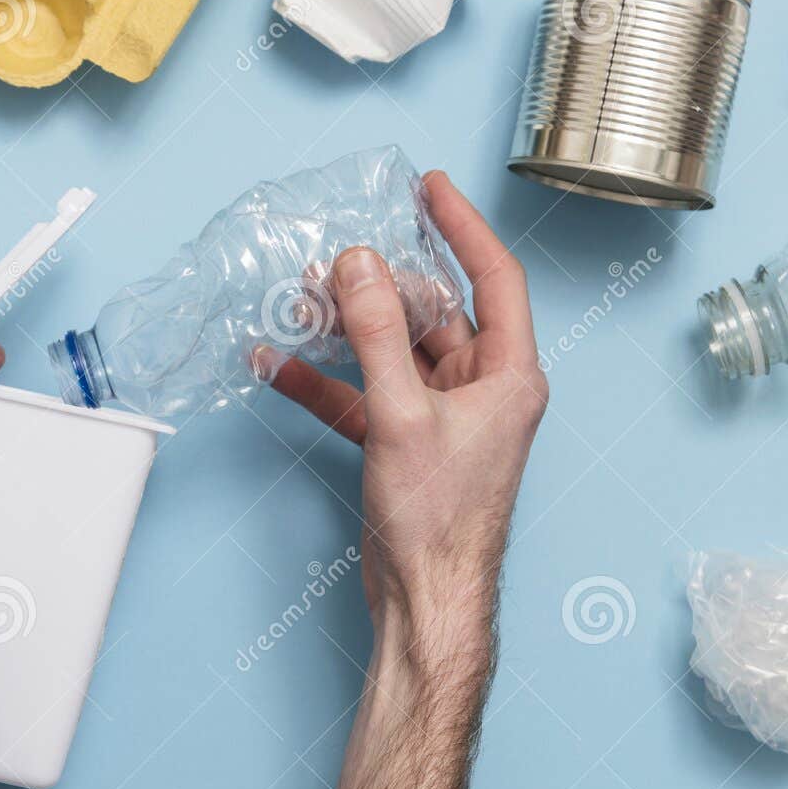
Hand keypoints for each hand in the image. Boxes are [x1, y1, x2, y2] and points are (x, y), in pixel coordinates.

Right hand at [260, 171, 546, 650]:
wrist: (426, 601)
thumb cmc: (438, 520)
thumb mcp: (401, 415)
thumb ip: (376, 334)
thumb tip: (359, 262)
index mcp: (509, 374)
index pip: (494, 276)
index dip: (462, 226)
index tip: (430, 187)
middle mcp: (483, 389)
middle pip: (432, 311)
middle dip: (380, 282)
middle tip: (336, 251)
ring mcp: (443, 416)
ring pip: (392, 351)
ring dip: (345, 328)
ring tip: (298, 298)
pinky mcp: (406, 443)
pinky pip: (363, 396)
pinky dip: (325, 382)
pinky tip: (278, 366)